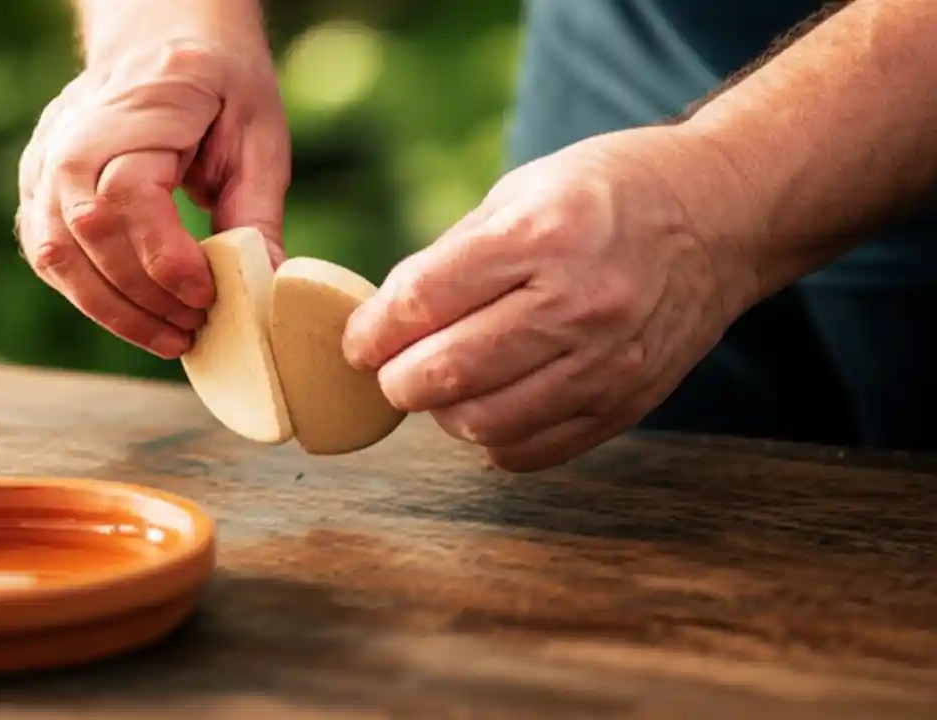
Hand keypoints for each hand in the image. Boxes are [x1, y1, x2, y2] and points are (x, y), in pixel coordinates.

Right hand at [16, 20, 288, 358]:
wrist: (162, 41)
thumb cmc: (220, 87)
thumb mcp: (259, 136)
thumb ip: (256, 213)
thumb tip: (264, 287)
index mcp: (141, 102)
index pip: (126, 193)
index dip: (163, 256)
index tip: (206, 293)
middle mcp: (75, 128)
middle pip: (84, 230)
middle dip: (141, 296)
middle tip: (195, 328)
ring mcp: (46, 158)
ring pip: (55, 252)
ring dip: (114, 309)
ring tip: (171, 338)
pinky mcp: (38, 189)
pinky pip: (50, 255)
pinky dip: (93, 297)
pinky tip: (139, 317)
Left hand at [343, 127, 761, 470]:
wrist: (720, 217)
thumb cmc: (608, 194)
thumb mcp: (522, 191)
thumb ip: (449, 258)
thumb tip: (383, 320)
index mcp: (541, 235)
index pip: (422, 302)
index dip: (372, 330)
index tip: (359, 339)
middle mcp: (576, 302)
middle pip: (445, 372)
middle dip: (396, 379)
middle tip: (391, 368)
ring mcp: (607, 360)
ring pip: (483, 422)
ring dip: (441, 412)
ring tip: (441, 386)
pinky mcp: (627, 401)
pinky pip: (531, 449)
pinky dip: (492, 437)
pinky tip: (491, 404)